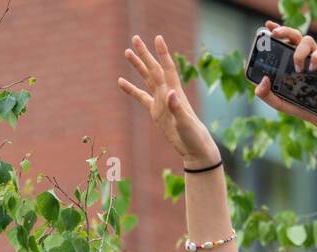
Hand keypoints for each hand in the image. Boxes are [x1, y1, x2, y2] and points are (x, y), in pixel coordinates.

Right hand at [118, 34, 218, 165]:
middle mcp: (167, 93)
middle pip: (154, 69)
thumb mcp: (185, 122)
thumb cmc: (194, 135)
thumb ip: (177, 108)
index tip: (158, 38)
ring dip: (138, 66)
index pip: (167, 69)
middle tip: (135, 38)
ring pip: (147, 79)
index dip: (162, 53)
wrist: (195, 148)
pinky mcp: (156, 112)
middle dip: (145, 54)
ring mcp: (161, 102)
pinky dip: (131, 89)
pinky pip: (141, 97)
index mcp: (175, 93)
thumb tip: (170, 93)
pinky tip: (121, 82)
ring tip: (127, 52)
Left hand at [253, 21, 316, 130]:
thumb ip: (266, 94)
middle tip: (276, 35)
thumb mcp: (280, 103)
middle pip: (294, 35)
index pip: (282, 41)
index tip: (268, 26)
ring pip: (307, 40)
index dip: (276, 29)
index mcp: (288, 61)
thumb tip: (263, 79)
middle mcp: (301, 56)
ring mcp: (314, 58)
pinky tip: (314, 68)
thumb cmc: (300, 107)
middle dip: (284, 30)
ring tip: (298, 69)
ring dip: (300, 52)